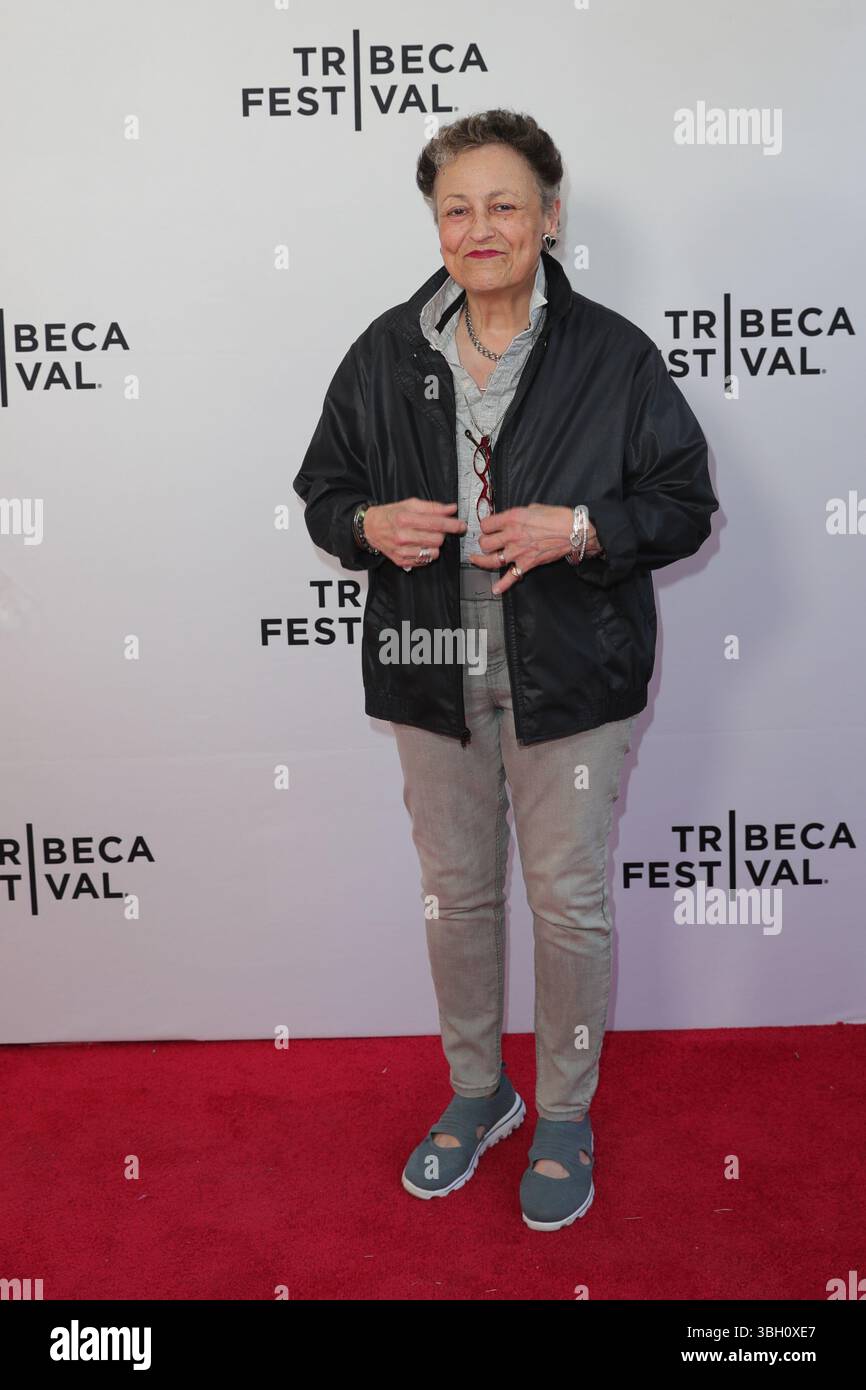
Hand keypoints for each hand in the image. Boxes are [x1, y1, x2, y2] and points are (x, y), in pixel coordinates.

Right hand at [364, 498, 466, 568]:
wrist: (370, 528)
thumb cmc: (391, 515)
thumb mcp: (410, 504)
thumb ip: (432, 507)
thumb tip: (451, 509)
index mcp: (405, 518)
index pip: (435, 523)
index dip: (452, 524)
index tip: (461, 525)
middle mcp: (403, 536)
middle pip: (437, 539)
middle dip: (442, 534)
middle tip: (438, 530)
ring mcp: (402, 551)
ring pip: (433, 552)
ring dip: (435, 545)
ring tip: (427, 538)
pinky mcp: (401, 561)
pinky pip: (425, 561)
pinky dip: (427, 553)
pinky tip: (420, 545)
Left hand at [471, 504, 603, 594]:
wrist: (574, 531)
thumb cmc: (557, 517)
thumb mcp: (533, 508)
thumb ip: (518, 515)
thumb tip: (510, 519)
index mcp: (512, 519)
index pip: (485, 524)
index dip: (485, 526)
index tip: (487, 527)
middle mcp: (512, 535)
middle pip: (484, 543)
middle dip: (483, 542)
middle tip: (485, 542)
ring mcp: (518, 552)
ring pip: (491, 560)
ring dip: (481, 561)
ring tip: (475, 559)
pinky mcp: (527, 564)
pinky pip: (511, 577)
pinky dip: (502, 585)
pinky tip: (495, 589)